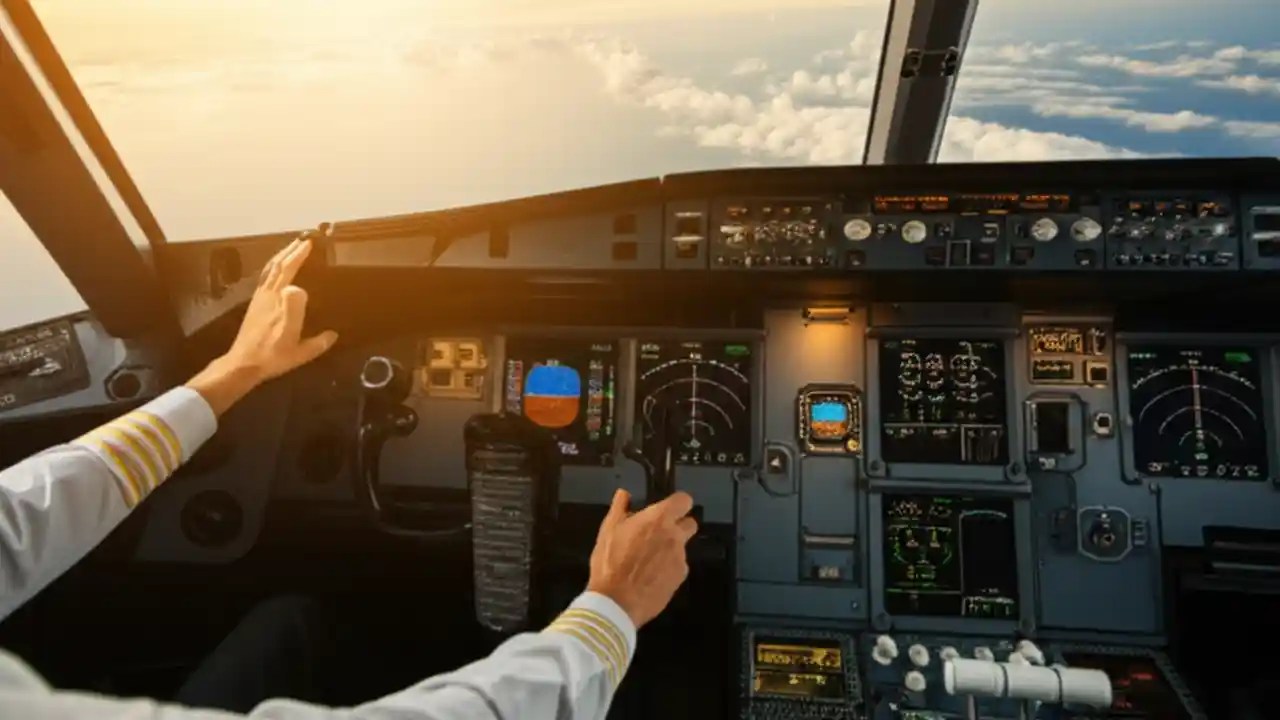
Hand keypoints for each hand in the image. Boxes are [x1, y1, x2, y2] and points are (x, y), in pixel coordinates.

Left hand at [186, 234, 338, 415]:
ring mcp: (259, 298)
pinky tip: (276, 269)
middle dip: (290, 250)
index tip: (309, 242)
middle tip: (303, 239)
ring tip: (291, 248)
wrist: (244, 364)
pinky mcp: (255, 304)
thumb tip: (302, 290)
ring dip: (281, 256)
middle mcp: (267, 294)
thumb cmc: (273, 355)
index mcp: (278, 300)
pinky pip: (264, 277)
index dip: (298, 255)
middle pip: (277, 265)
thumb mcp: (296, 346)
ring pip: (269, 270)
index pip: (288, 269)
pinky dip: (272, 267)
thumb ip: (299, 314)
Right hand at [586, 489, 697, 628]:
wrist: (617, 602)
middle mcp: (675, 536)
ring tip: (648, 561)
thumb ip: (619, 508)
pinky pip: (678, 567)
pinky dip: (668, 569)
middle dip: (679, 525)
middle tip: (658, 533)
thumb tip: (624, 494)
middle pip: (690, 523)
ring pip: (682, 548)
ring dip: (670, 549)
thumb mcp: (608, 530)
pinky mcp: (680, 579)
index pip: (684, 501)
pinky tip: (651, 576)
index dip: (677, 503)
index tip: (667, 509)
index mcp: (659, 519)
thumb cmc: (610, 562)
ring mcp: (680, 559)